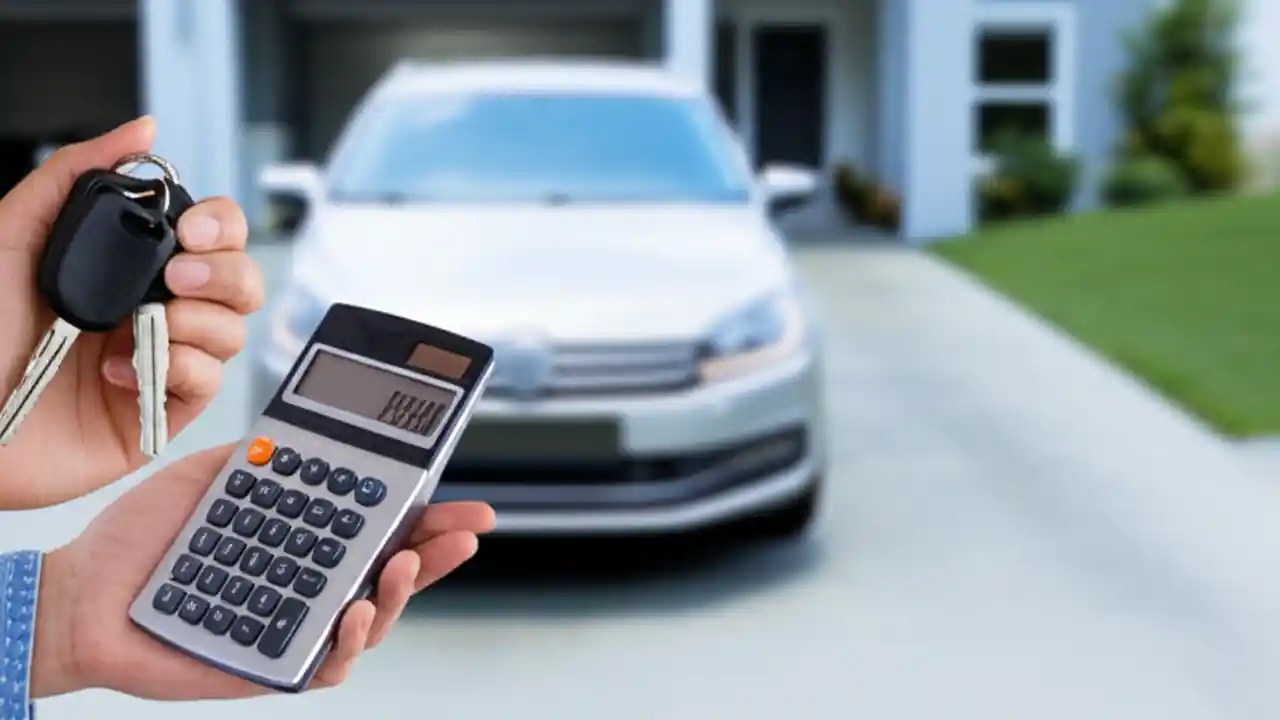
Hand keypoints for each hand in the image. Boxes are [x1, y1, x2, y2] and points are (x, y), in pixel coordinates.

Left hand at [0, 117, 263, 507]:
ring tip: (147, 327)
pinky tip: (117, 371)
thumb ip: (74, 172)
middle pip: (241, 282)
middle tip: (180, 276)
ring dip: (202, 322)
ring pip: (233, 332)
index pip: (214, 237)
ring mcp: (161, 362)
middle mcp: (153, 312)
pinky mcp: (159, 413)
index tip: (193, 232)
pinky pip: (208, 384)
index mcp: (129, 268)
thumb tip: (143, 131)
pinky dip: (177, 370)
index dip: (222, 228)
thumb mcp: (13, 234)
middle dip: (226, 273)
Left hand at [29, 443, 493, 698]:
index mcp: (305, 537)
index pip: (379, 525)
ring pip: (373, 618)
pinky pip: (327, 662)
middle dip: (439, 552)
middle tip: (467, 531)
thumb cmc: (147, 541)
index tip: (461, 500)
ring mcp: (296, 623)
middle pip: (394, 571)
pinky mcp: (273, 664)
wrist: (85, 592)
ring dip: (401, 592)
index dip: (425, 515)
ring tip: (404, 563)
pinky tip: (355, 613)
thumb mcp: (214, 477)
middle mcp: (310, 581)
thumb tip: (313, 434)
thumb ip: (265, 458)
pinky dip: (348, 642)